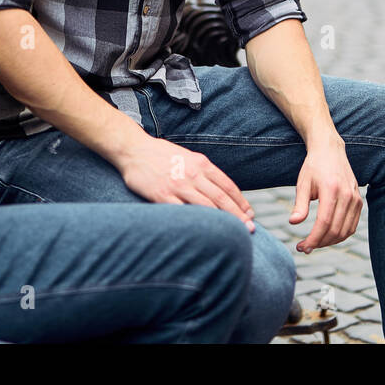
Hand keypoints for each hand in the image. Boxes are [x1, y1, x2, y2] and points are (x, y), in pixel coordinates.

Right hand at [117, 136, 255, 231]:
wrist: (134, 149)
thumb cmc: (161, 154)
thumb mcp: (188, 157)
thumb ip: (203, 171)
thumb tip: (220, 189)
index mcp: (201, 164)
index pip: (227, 185)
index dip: (241, 201)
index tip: (250, 214)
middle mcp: (193, 174)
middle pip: (221, 198)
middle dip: (238, 215)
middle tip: (251, 229)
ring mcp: (178, 185)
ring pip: (206, 207)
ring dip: (223, 221)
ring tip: (234, 234)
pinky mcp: (163, 195)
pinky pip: (183, 212)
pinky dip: (196, 223)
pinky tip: (205, 234)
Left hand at [289, 135, 361, 252]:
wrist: (330, 150)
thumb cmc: (313, 167)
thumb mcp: (303, 183)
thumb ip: (299, 204)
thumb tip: (293, 223)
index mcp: (332, 190)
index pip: (324, 223)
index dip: (313, 239)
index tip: (302, 246)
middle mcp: (347, 195)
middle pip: (335, 230)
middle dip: (319, 243)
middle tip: (305, 248)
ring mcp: (356, 199)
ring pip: (345, 231)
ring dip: (330, 242)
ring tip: (314, 243)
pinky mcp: (359, 201)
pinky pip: (352, 226)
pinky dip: (340, 235)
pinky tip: (327, 236)